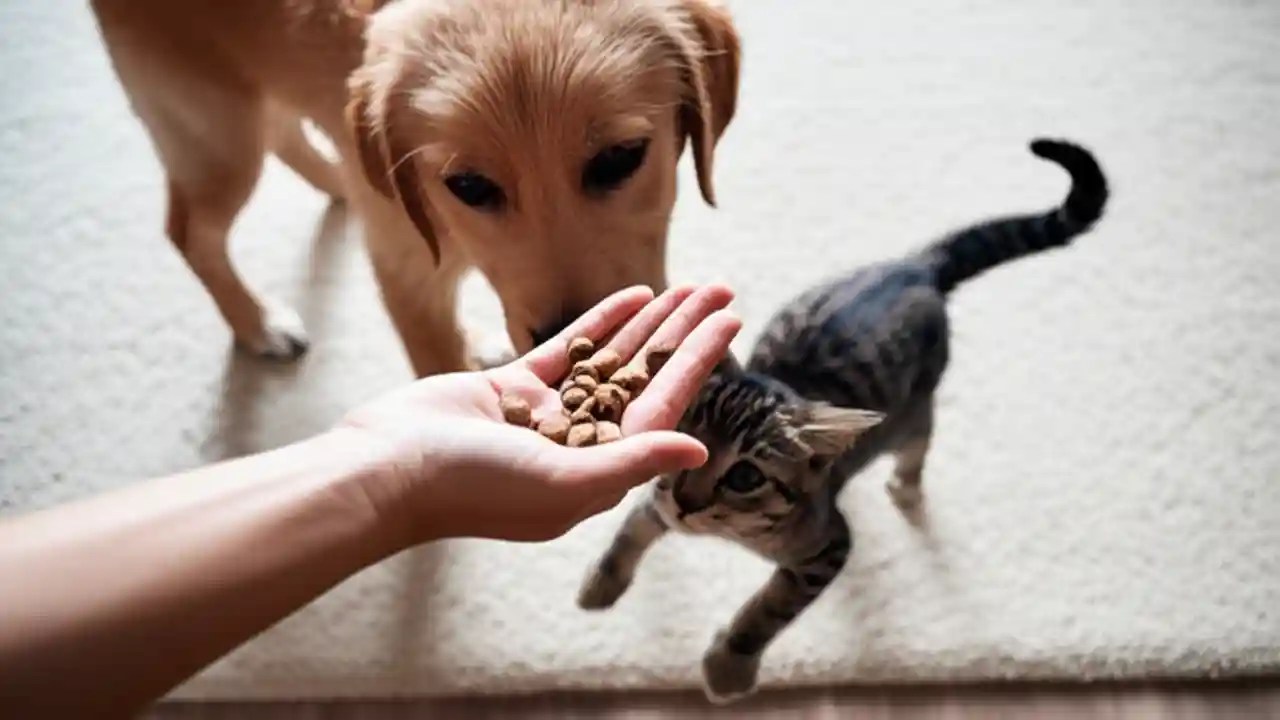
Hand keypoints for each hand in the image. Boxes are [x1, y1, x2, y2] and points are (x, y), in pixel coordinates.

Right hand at [340, 285, 740, 544]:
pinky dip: (598, 324)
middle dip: (682, 334)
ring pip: (609, 360)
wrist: (388, 471)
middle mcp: (579, 444)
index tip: (730, 320)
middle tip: (720, 290)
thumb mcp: (562, 482)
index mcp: (598, 471)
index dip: (698, 361)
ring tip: (686, 287)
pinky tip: (632, 296)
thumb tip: (697, 450)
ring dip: (647, 325)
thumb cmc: (475, 487)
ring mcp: (544, 415)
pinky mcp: (508, 389)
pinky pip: (566, 351)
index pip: (662, 406)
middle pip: (644, 378)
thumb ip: (631, 463)